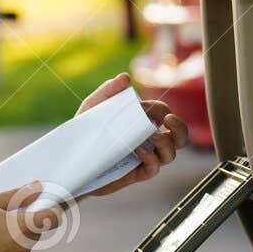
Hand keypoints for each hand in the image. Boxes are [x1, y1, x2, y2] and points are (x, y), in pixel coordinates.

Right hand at [0, 183, 59, 251]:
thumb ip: (15, 194)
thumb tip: (38, 187)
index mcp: (22, 227)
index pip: (52, 216)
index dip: (55, 207)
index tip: (52, 201)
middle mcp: (24, 248)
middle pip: (36, 230)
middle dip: (26, 221)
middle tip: (8, 213)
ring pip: (24, 244)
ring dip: (15, 237)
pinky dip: (6, 251)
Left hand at [75, 73, 189, 198]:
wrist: (72, 159)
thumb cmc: (84, 131)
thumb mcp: (93, 107)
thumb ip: (108, 91)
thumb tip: (126, 78)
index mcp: (143, 122)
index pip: (164, 114)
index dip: (163, 110)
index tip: (152, 109)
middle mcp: (148, 140)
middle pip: (179, 136)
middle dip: (180, 127)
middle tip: (169, 120)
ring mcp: (145, 157)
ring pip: (170, 154)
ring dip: (165, 143)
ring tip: (151, 136)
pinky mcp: (137, 173)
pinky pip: (154, 168)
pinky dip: (151, 158)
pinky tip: (138, 151)